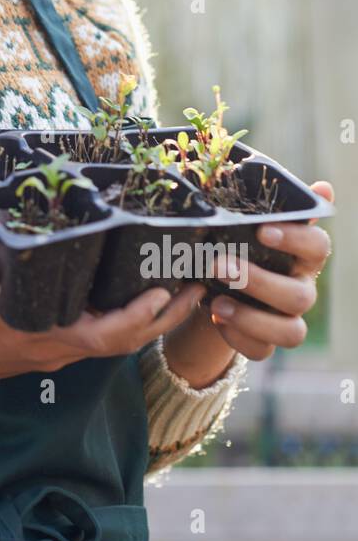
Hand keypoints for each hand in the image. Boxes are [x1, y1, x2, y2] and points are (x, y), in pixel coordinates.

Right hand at [0, 253, 206, 392]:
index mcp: (41, 335)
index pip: (105, 333)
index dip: (140, 316)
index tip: (166, 289)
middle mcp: (57, 349)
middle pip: (127, 339)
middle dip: (167, 315)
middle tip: (200, 279)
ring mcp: (55, 351)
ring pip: (117, 339)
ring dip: (154, 316)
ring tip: (182, 281)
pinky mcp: (50, 346)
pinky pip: (100, 334)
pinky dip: (127, 316)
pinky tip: (135, 290)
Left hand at [207, 180, 333, 360]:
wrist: (218, 280)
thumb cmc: (243, 243)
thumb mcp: (251, 222)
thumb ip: (279, 206)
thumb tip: (325, 189)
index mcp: (304, 255)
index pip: (318, 246)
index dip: (295, 239)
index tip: (263, 230)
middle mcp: (302, 288)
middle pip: (301, 295)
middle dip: (259, 282)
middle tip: (219, 265)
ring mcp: (288, 319)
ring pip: (292, 332)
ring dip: (252, 318)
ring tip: (216, 303)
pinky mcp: (268, 343)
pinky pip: (264, 352)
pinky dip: (239, 338)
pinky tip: (216, 319)